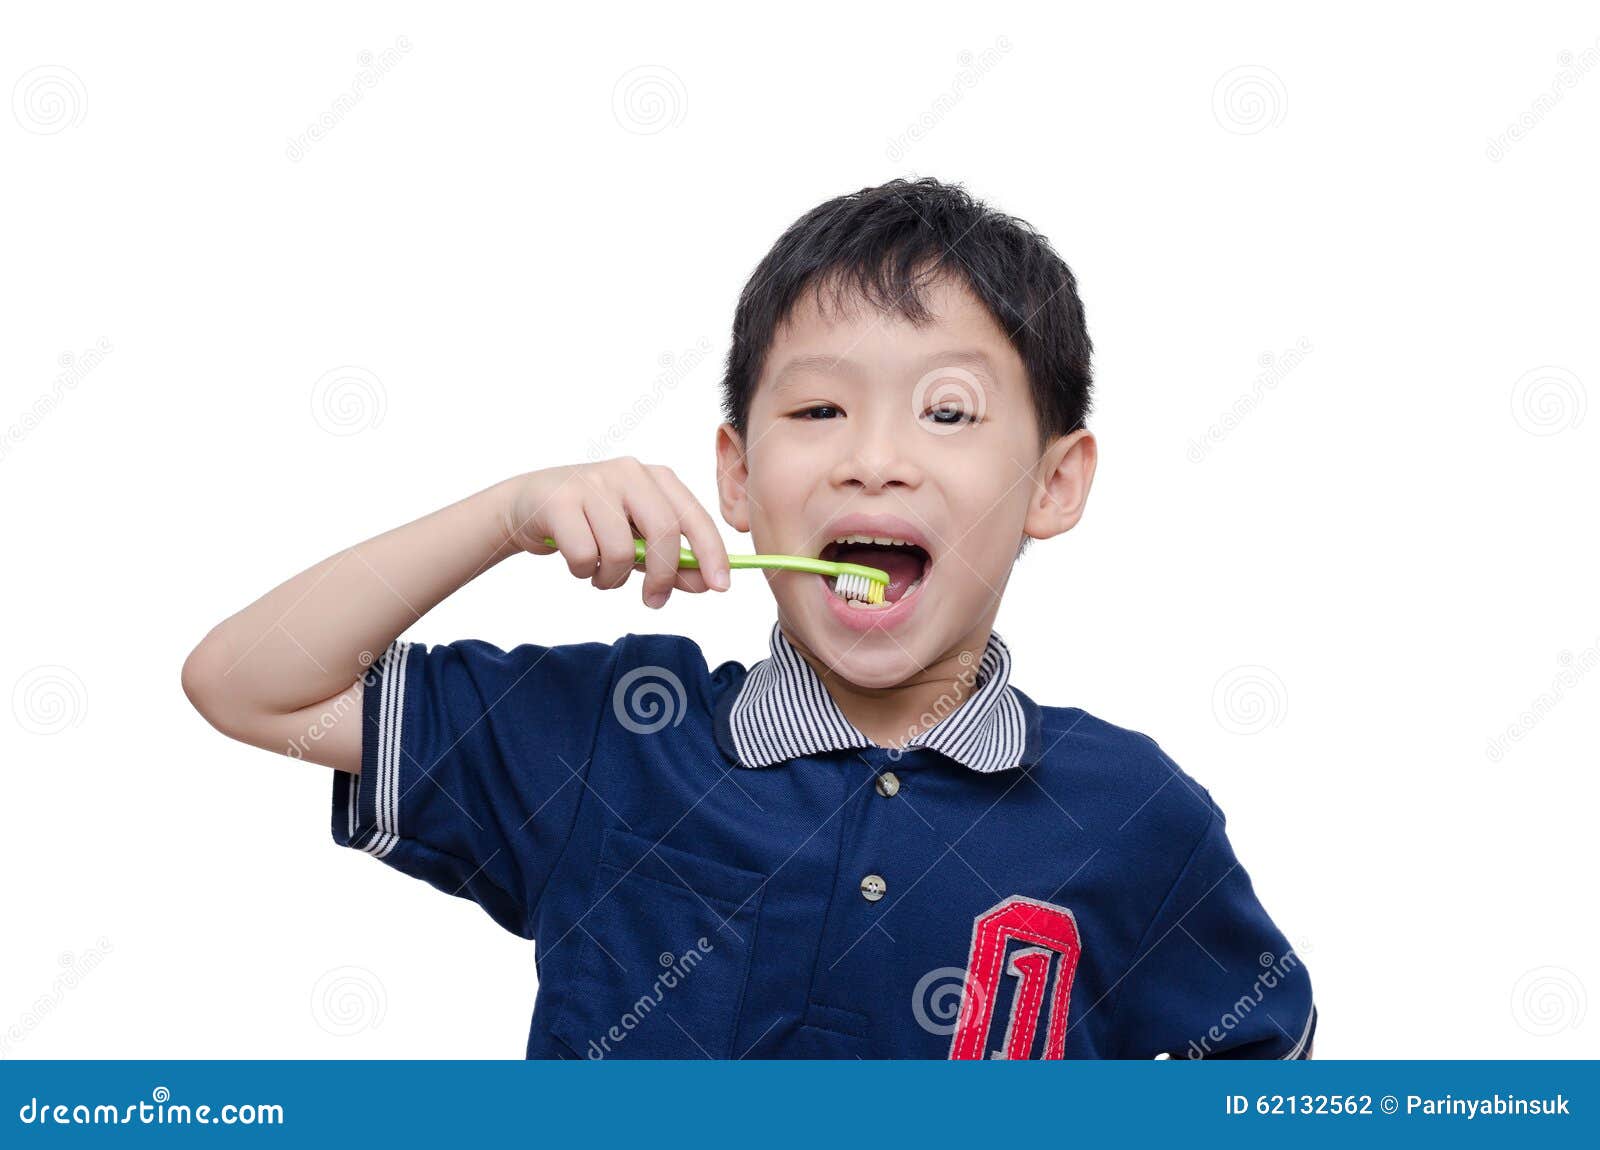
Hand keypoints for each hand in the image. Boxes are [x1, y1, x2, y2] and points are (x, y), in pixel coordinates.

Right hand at [500, 458, 730, 607]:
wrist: (528, 505)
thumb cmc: (592, 523)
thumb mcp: (637, 541)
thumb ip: (672, 561)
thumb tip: (705, 584)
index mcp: (656, 477)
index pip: (694, 516)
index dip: (711, 553)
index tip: (719, 587)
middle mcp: (629, 472)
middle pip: (664, 532)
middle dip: (663, 576)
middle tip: (653, 601)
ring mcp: (593, 482)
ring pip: (621, 550)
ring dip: (612, 578)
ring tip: (600, 573)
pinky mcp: (560, 501)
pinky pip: (586, 555)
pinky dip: (583, 570)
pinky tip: (576, 560)